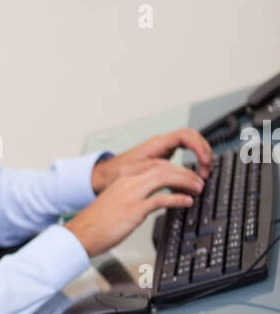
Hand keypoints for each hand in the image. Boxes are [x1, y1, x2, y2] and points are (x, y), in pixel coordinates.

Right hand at [65, 160, 206, 256]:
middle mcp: (129, 182)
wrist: (81, 234)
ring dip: (185, 181)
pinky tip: (187, 202)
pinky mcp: (133, 209)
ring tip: (197, 188)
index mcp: (125, 179)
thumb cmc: (97, 223)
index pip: (156, 165)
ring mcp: (131, 194)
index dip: (175, 168)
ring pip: (164, 177)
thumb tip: (155, 204)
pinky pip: (160, 199)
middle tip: (198, 181)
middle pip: (163, 168)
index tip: (187, 176)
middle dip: (185, 173)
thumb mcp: (118, 203)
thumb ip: (136, 198)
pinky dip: (177, 199)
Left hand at [90, 128, 213, 192]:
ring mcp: (163, 149)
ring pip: (191, 145)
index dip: (199, 147)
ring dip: (200, 158)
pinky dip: (192, 163)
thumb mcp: (137, 172)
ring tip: (204, 175)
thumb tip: (177, 173)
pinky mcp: (163, 158)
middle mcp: (162, 144)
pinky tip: (193, 177)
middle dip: (204, 152)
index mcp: (157, 144)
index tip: (204, 162)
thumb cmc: (117, 173)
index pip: (186, 136)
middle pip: (193, 138)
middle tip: (207, 171)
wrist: (105, 175)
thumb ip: (157, 171)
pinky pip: (184, 154)